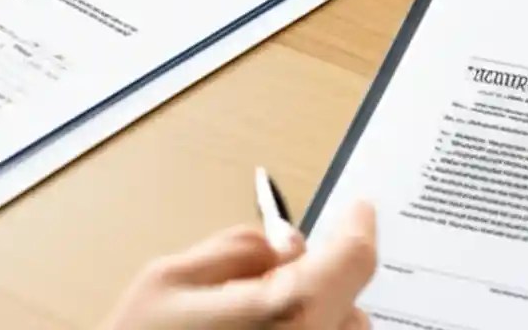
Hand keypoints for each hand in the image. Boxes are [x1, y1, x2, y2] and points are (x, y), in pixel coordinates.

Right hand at [101, 201, 377, 329]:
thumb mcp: (169, 278)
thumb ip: (236, 248)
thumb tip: (281, 241)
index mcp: (283, 310)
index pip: (352, 259)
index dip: (358, 227)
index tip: (359, 210)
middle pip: (350, 300)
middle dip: (320, 277)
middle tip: (270, 273)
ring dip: (315, 314)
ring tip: (253, 318)